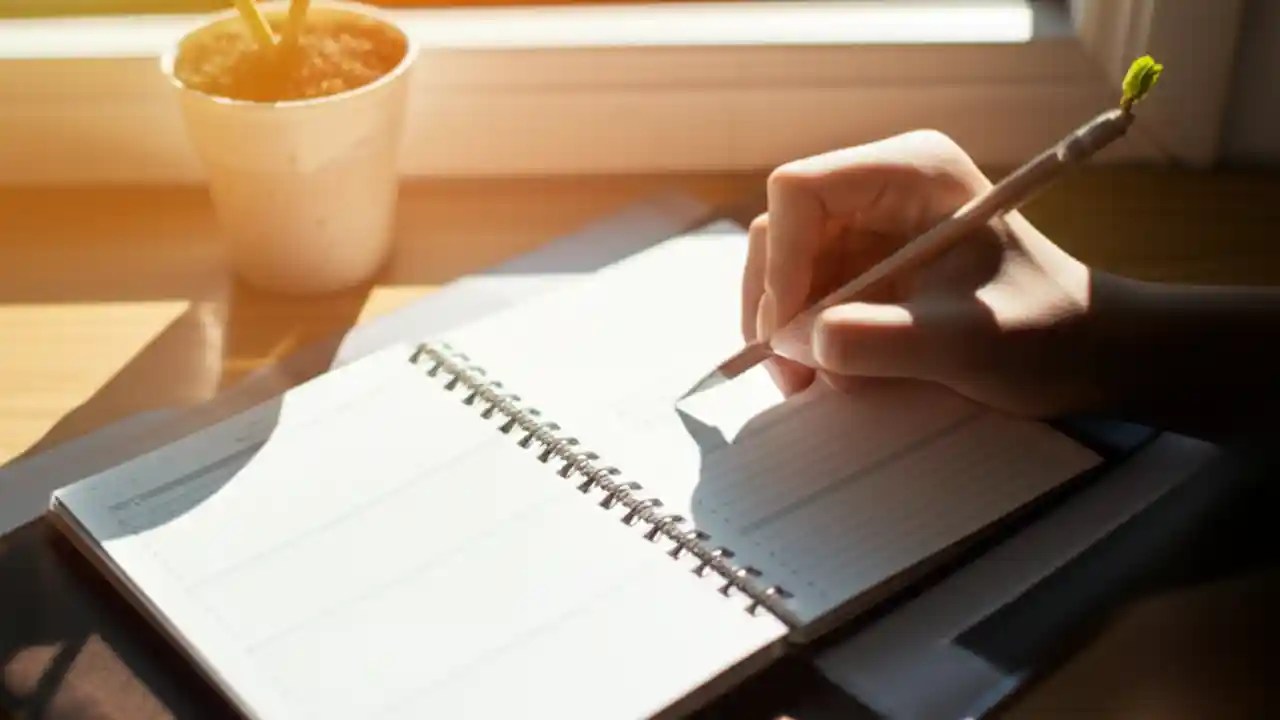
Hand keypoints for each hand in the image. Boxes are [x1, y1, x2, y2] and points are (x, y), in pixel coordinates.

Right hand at [743, 129, 1106, 417]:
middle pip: (782, 230)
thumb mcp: (966, 341)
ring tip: (809, 382)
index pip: (801, 191)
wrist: (1089, 351)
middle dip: (776, 302)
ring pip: (787, 267)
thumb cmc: (1046, 332)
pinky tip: (832, 373)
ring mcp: (872, 227)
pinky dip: (807, 337)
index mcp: (911, 171)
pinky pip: (809, 294)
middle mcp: (881, 188)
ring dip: (787, 327)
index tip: (789, 331)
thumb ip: (881, 340)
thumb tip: (796, 342)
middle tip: (791, 373)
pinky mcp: (870, 267)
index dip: (782, 260)